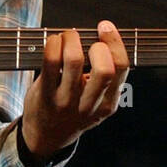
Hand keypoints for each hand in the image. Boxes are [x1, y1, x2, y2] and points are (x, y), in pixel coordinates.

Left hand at [20, 20, 129, 161]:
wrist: (46, 138)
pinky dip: (53, 43)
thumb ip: (106, 79)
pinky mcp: (45, 95)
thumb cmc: (73, 112)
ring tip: (68, 37)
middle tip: (88, 38)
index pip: (121, 69)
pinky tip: (54, 42)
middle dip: (98, 44)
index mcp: (108, 104)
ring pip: (74, 60)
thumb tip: (104, 37)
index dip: (115, 42)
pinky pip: (50, 61)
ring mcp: (66, 101)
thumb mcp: (98, 104)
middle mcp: (89, 105)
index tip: (106, 28)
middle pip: (104, 68)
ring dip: (72, 38)